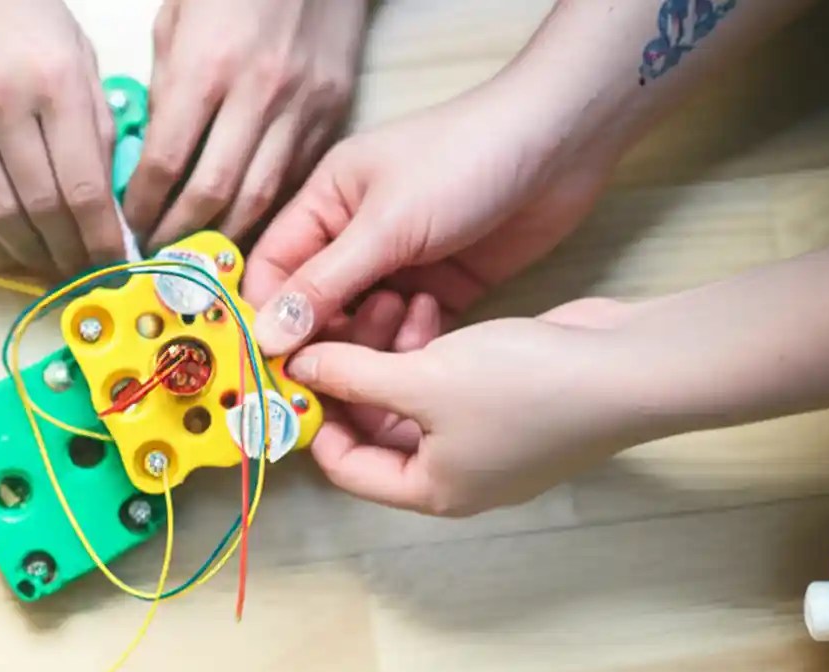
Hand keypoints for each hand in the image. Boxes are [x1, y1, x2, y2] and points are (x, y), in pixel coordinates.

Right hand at [0, 0, 122, 275]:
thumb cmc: (12, 5)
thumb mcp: (73, 48)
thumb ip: (94, 117)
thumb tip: (108, 193)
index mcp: (55, 82)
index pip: (85, 187)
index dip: (101, 238)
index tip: (112, 263)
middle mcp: (2, 101)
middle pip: (41, 208)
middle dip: (66, 251)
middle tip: (79, 271)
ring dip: (23, 247)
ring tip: (41, 259)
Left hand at [123, 0, 367, 248]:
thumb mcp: (178, 19)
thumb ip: (164, 88)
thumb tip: (151, 154)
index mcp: (208, 67)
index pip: (166, 162)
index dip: (143, 205)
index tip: (129, 226)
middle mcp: (257, 95)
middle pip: (213, 193)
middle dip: (180, 233)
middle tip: (159, 255)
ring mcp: (301, 109)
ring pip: (260, 198)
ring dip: (225, 235)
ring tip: (199, 254)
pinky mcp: (332, 117)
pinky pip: (295, 180)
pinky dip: (267, 211)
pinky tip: (244, 225)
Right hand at [242, 77, 617, 355]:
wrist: (562, 143)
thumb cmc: (463, 161)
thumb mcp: (384, 224)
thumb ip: (324, 285)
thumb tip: (266, 336)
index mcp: (326, 204)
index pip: (274, 270)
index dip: (268, 318)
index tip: (274, 366)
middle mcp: (357, 237)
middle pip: (317, 307)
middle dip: (324, 340)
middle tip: (337, 371)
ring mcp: (402, 264)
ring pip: (365, 326)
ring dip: (374, 338)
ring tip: (400, 320)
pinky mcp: (445, 286)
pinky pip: (412, 332)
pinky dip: (413, 340)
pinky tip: (429, 323)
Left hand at [285, 296, 647, 515]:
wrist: (628, 368)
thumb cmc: (527, 387)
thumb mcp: (423, 378)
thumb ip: (353, 374)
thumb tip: (299, 369)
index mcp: (431, 489)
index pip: (346, 466)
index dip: (315, 418)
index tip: (296, 368)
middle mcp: (454, 472)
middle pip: (375, 426)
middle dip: (354, 372)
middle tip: (336, 322)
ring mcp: (484, 437)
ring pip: (410, 395)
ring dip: (389, 349)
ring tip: (389, 299)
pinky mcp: (505, 400)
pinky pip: (443, 377)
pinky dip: (426, 345)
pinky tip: (424, 303)